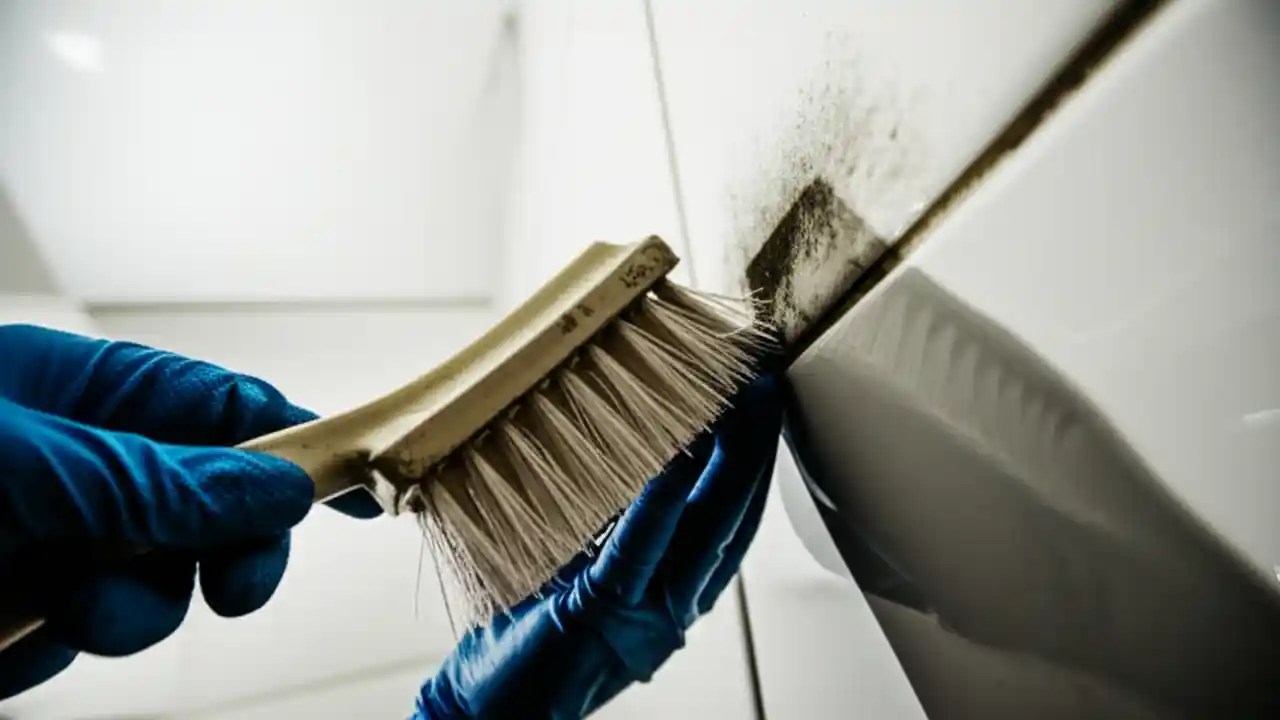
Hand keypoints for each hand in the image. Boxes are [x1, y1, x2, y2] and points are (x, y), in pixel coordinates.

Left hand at [0, 324, 380, 699]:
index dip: (300, 445)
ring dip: (132, 610)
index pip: (227, 411)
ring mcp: (52, 536)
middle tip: (236, 586)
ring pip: (156, 583)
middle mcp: (83, 462)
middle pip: (212, 507)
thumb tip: (286, 487)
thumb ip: (164, 480)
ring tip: (76, 611)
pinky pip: (87, 635)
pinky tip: (15, 632)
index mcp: (89, 392)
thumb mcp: (36, 462)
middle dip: (230, 552)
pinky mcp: (22, 605)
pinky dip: (59, 645)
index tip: (363, 487)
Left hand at [416, 374, 783, 718]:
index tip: (758, 408)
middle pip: (729, 520)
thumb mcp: (571, 569)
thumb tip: (625, 455)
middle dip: (754, 452)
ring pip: (703, 531)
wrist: (489, 710)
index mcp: (668, 594)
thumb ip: (604, 524)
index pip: (725, 521)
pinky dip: (660, 500)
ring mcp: (646, 614)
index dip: (750, 467)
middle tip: (768, 389)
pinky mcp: (603, 612)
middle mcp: (670, 606)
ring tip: (743, 407)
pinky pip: (640, 549)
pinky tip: (677, 458)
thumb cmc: (522, 641)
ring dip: (728, 465)